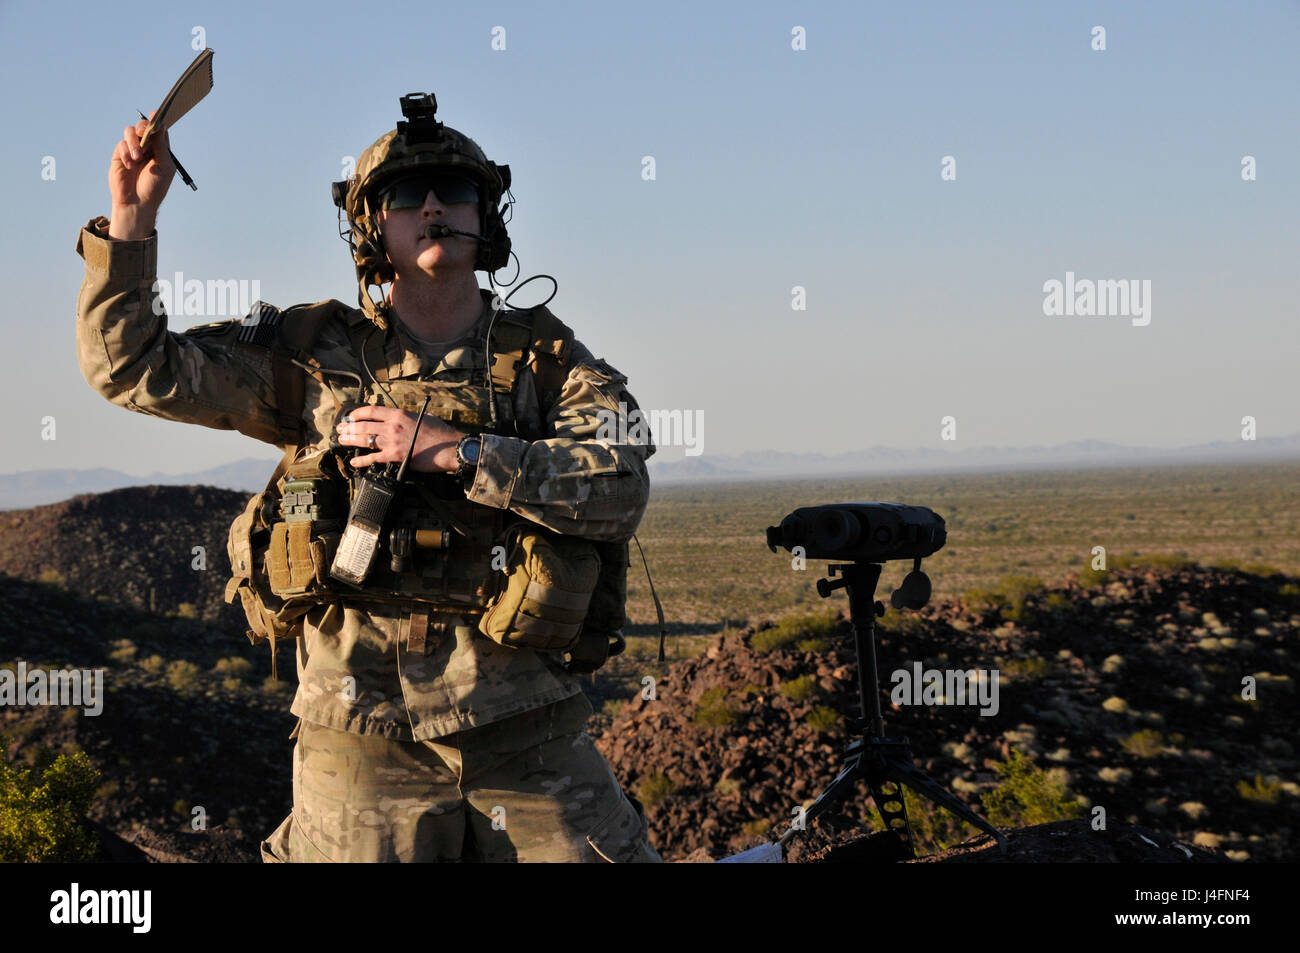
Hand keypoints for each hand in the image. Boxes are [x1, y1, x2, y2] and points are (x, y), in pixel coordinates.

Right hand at [108, 110, 175, 239]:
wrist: (137, 203)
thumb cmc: (155, 187)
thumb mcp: (164, 166)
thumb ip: (161, 145)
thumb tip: (159, 125)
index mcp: (160, 149)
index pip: (159, 130)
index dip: (158, 120)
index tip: (157, 113)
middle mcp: (147, 147)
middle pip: (143, 126)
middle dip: (143, 127)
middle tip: (143, 132)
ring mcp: (132, 150)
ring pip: (130, 132)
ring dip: (133, 142)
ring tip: (137, 157)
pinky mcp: (120, 155)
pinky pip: (121, 145)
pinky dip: (126, 153)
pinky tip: (129, 166)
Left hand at [336, 405, 464, 472]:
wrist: (449, 447)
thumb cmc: (440, 432)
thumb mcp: (423, 416)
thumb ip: (409, 417)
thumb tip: (403, 419)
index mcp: (399, 414)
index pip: (371, 411)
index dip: (356, 413)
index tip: (350, 417)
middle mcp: (393, 426)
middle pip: (363, 425)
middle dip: (348, 428)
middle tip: (340, 430)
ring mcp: (393, 441)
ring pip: (365, 440)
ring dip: (350, 440)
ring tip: (341, 441)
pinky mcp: (395, 456)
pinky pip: (374, 458)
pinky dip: (362, 461)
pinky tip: (354, 462)